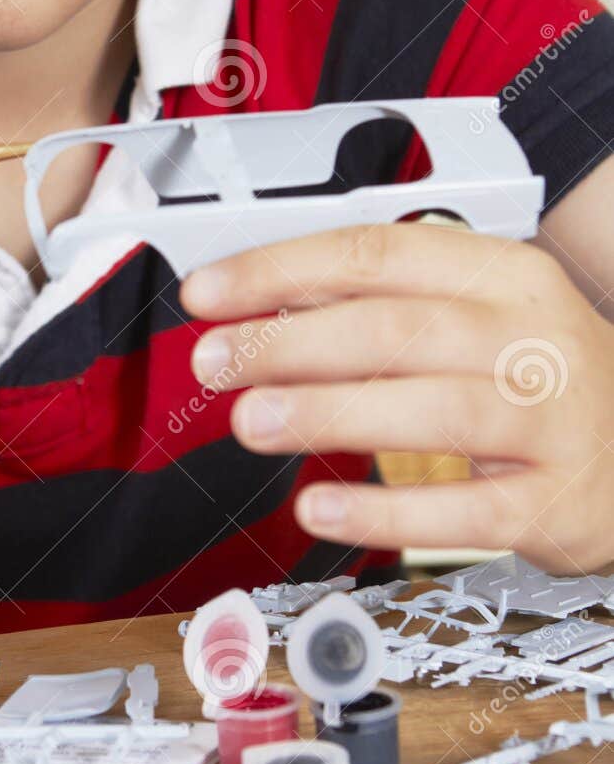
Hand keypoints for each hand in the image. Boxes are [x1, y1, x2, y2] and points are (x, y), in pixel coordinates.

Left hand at [179, 222, 613, 573]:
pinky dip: (385, 510)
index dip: (281, 271)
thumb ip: (377, 308)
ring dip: (327, 413)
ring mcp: (551, 421)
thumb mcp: (476, 318)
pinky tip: (319, 507)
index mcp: (502, 275)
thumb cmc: (538, 380)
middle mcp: (530, 338)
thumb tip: (261, 308)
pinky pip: (464, 509)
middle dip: (287, 343)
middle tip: (213, 361)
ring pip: (430, 409)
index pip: (377, 253)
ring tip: (249, 421)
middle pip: (394, 328)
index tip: (209, 293)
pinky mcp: (555, 502)